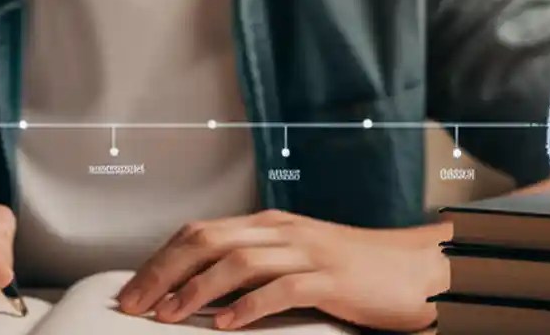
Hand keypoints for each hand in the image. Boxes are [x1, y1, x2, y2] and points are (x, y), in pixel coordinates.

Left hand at [115, 209, 447, 331]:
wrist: (415, 268)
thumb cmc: (353, 271)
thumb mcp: (295, 259)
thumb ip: (253, 267)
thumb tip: (199, 289)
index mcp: (268, 225)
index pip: (199, 232)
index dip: (161, 259)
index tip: (134, 288)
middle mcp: (281, 232)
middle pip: (207, 242)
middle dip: (164, 273)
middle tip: (136, 303)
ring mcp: (307, 253)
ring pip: (238, 262)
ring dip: (197, 290)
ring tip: (170, 315)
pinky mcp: (330, 279)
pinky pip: (283, 289)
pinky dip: (250, 306)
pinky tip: (227, 324)